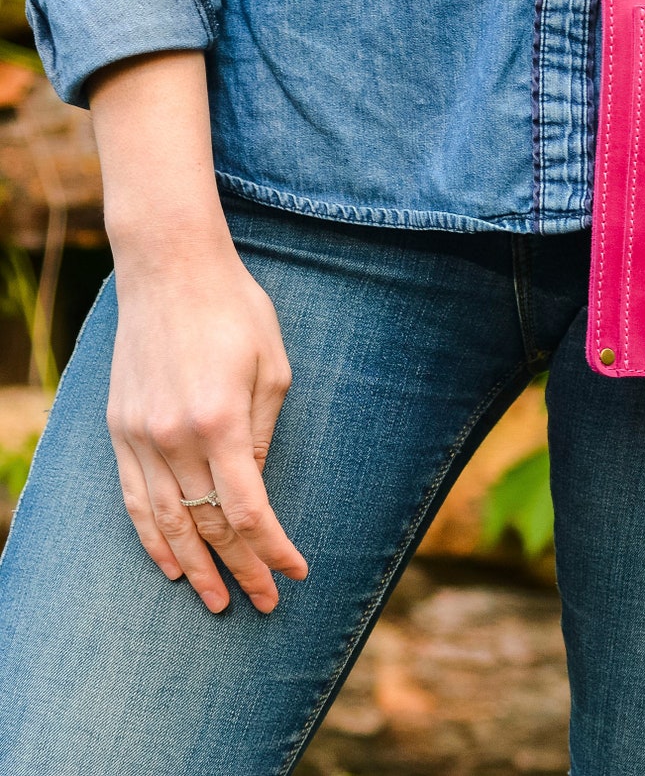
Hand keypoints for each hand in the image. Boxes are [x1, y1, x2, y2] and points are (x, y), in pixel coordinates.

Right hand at [90, 50, 307, 613]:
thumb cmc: (236, 310)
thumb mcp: (273, 367)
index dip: (273, 549)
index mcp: (222, 421)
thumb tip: (253, 488)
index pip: (249, 510)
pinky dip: (151, 536)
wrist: (170, 268)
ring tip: (216, 600)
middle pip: (207, 525)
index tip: (295, 572)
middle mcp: (175, 436)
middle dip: (239, 570)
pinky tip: (168, 563)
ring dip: (193, 567)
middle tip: (261, 604)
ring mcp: (140, 435)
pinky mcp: (119, 428)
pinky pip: (133, 499)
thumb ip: (263, 433)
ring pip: (165, 522)